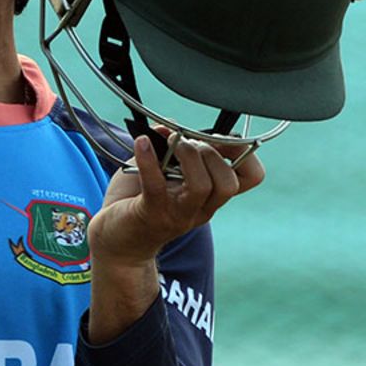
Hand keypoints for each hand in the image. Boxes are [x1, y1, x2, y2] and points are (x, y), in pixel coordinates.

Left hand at [85, 132, 264, 341]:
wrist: (115, 240)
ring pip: (203, 186)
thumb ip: (167, 145)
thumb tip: (170, 124)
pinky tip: (141, 143)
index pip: (250, 177)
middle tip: (188, 142)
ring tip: (170, 143)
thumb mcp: (159, 168)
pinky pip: (155, 185)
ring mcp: (177, 214)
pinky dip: (149, 159)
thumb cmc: (138, 201)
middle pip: (228, 182)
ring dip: (188, 155)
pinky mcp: (150, 213)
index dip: (243, 151)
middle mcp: (200, 208)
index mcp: (210, 196)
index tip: (220, 136)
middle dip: (212, 152)